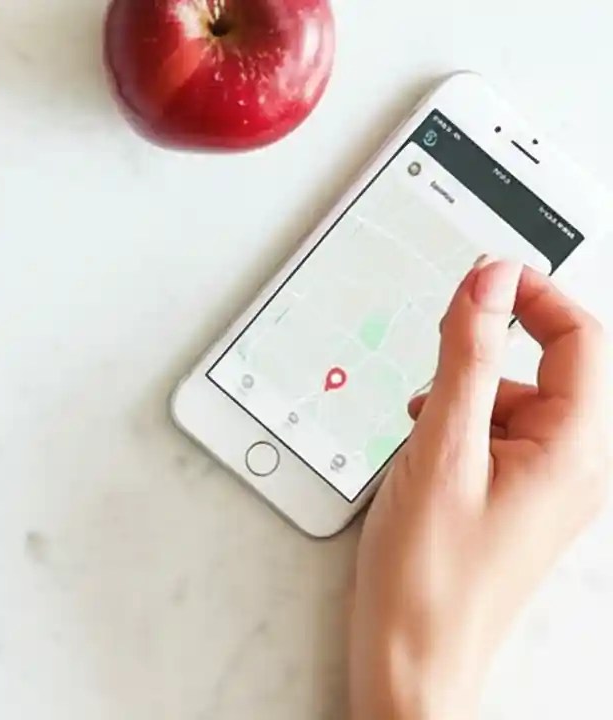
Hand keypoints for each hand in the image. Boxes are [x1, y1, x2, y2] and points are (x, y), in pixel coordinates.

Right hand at [348, 258, 610, 719]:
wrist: (415, 655)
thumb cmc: (430, 578)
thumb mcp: (442, 451)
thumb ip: (467, 359)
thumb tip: (487, 286)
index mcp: (574, 451)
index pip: (583, 338)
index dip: (535, 295)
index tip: (483, 276)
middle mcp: (575, 466)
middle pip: (558, 365)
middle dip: (497, 344)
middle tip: (443, 342)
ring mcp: (549, 486)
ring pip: (525, 399)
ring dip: (473, 388)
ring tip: (423, 421)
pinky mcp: (519, 499)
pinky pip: (505, 435)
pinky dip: (465, 423)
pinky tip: (428, 446)